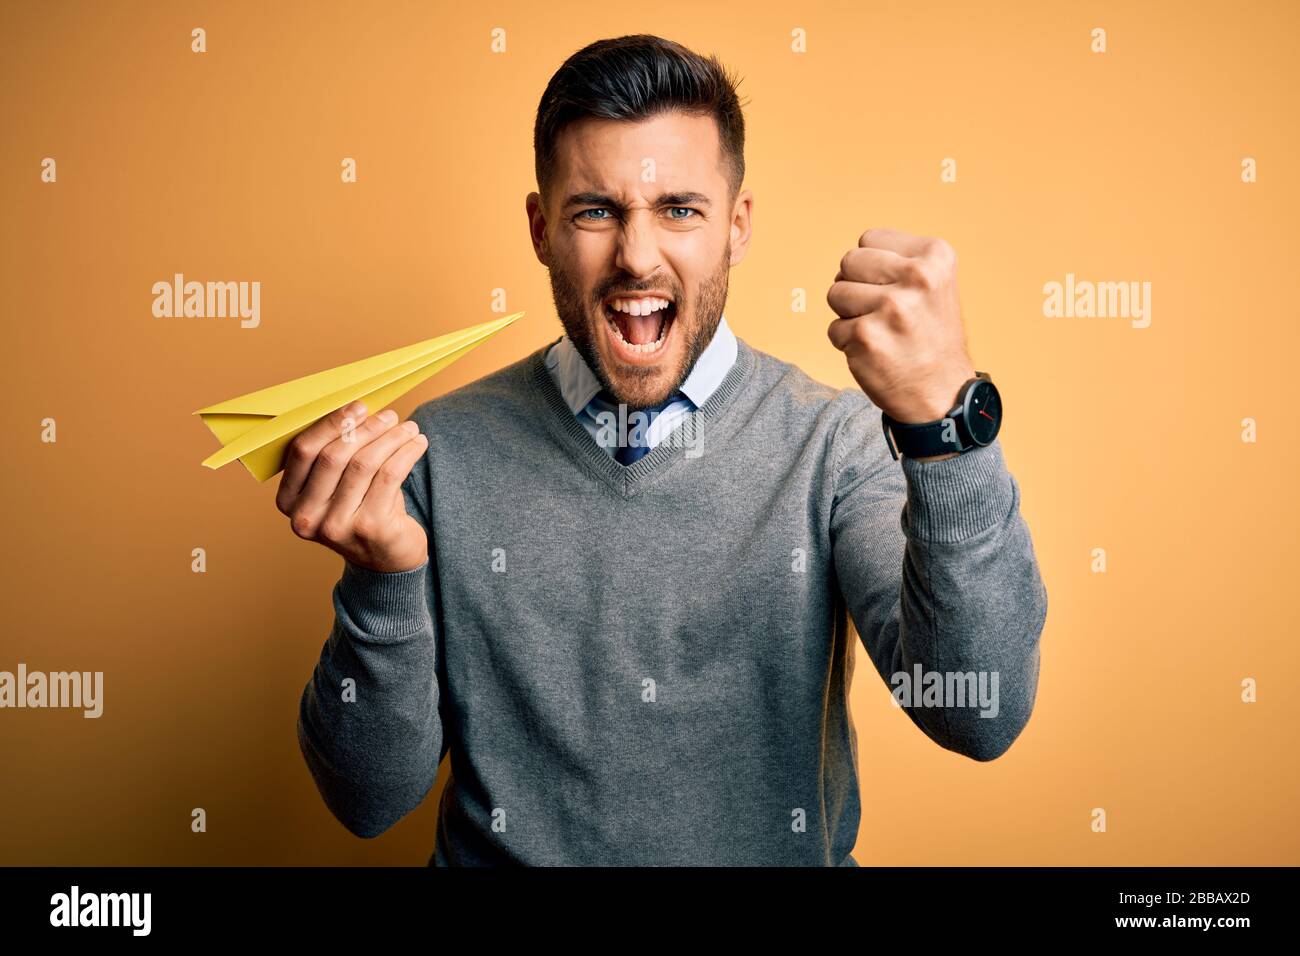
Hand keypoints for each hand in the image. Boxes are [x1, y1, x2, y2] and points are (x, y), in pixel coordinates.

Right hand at [275, 401, 428, 572]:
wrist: (386, 561)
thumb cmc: (361, 511)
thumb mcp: (337, 489)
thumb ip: (334, 456)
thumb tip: (357, 409)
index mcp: (289, 502)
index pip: (302, 452)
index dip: (330, 424)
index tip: (358, 406)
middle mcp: (307, 517)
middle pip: (333, 456)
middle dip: (364, 428)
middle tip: (388, 415)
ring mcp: (337, 526)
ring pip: (364, 464)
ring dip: (390, 438)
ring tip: (408, 428)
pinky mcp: (371, 528)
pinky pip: (390, 476)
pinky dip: (406, 454)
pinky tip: (418, 444)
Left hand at [826, 228, 976, 425]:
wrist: (943, 394)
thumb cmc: (930, 336)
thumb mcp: (933, 284)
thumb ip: (895, 261)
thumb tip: (847, 262)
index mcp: (936, 256)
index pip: (869, 240)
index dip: (872, 268)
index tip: (896, 291)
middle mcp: (918, 277)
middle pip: (848, 262)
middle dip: (855, 287)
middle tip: (884, 314)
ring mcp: (892, 307)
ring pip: (835, 293)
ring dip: (849, 315)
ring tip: (881, 332)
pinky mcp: (867, 337)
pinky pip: (834, 328)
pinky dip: (847, 343)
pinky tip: (876, 353)